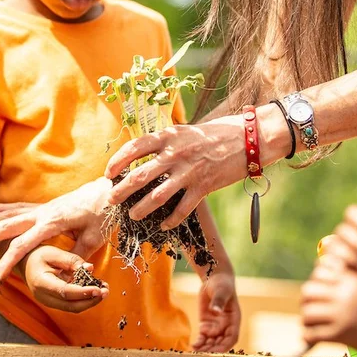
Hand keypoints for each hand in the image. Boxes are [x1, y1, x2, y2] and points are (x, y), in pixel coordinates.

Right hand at [0, 178, 111, 285]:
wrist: (109, 189)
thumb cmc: (104, 213)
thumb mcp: (95, 238)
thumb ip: (78, 255)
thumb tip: (69, 272)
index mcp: (51, 222)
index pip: (23, 245)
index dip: (7, 262)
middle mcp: (41, 213)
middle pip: (6, 227)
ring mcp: (41, 208)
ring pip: (8, 215)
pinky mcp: (44, 206)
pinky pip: (17, 207)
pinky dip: (1, 209)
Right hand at [24, 245, 107, 312]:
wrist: (23, 263)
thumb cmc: (37, 255)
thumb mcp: (53, 252)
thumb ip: (72, 260)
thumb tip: (90, 269)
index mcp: (41, 283)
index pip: (64, 292)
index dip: (83, 292)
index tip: (98, 289)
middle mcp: (44, 297)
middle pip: (71, 306)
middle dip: (91, 300)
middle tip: (106, 291)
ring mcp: (48, 302)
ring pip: (73, 308)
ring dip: (90, 301)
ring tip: (104, 290)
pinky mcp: (55, 302)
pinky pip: (71, 304)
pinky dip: (84, 299)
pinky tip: (96, 289)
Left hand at [104, 116, 245, 229]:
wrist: (248, 139)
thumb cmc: (214, 134)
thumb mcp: (185, 131)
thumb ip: (165, 141)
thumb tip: (141, 152)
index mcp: (169, 136)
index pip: (134, 148)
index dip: (117, 161)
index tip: (108, 173)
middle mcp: (176, 154)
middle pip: (140, 175)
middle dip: (121, 190)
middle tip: (110, 200)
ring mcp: (190, 171)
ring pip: (158, 196)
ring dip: (141, 208)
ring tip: (132, 215)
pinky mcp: (204, 186)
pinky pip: (182, 208)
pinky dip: (171, 219)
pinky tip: (164, 225)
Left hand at [193, 271, 240, 352]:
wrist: (213, 279)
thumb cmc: (221, 284)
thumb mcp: (221, 291)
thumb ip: (218, 301)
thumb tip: (216, 310)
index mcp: (234, 320)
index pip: (232, 337)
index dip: (225, 346)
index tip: (216, 352)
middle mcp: (226, 326)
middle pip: (220, 343)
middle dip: (212, 350)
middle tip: (202, 356)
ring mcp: (216, 327)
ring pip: (211, 342)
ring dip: (205, 349)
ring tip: (195, 354)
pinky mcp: (206, 325)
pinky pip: (203, 338)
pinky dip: (199, 344)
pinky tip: (192, 347)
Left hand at [300, 256, 356, 356]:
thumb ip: (351, 289)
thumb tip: (327, 295)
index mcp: (352, 280)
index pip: (319, 273)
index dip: (318, 284)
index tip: (322, 296)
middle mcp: (345, 293)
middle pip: (308, 291)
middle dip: (308, 302)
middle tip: (314, 313)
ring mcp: (343, 313)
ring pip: (307, 312)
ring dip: (308, 321)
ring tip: (315, 327)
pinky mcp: (343, 333)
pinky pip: (311, 333)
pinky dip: (309, 337)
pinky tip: (314, 339)